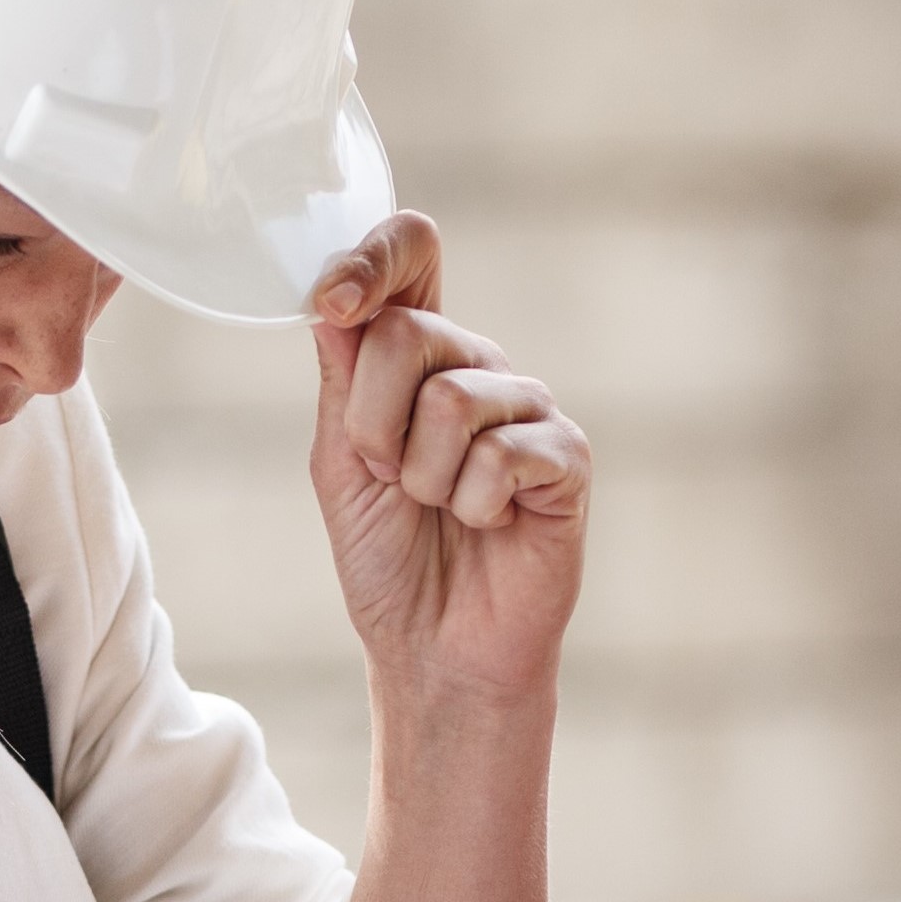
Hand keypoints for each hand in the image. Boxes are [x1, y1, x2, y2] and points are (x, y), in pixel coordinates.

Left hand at [307, 214, 586, 717]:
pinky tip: (490, 526)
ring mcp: (527, 408)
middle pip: (407, 333)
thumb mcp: (340, 460)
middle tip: (392, 479)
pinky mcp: (565, 457)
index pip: (412, 253)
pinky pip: (500, 454)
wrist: (434, 648)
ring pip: (451, 399)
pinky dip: (473, 505)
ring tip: (442, 510)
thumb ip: (343, 377)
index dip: (373, 258)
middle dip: (374, 425)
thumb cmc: (389, 556)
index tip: (335, 303)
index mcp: (420, 353)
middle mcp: (478, 365)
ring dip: (424, 478)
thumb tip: (335, 297)